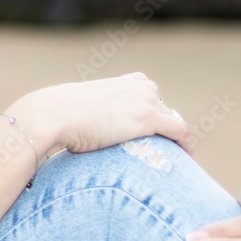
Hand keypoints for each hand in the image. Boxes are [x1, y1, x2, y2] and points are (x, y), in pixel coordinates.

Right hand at [7, 72, 194, 157]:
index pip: (155, 101)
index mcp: (129, 80)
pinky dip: (187, 145)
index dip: (157, 119)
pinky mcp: (148, 118)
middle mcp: (142, 86)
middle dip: (166, 130)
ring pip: (173, 122)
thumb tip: (91, 124)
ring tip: (173, 160)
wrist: (52, 114)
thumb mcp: (84, 104)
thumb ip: (98, 109)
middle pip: (166, 112)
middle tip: (163, 153)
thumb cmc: (59, 112)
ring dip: (174, 140)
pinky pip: (180, 131)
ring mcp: (146, 100)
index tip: (157, 137)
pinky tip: (188, 158)